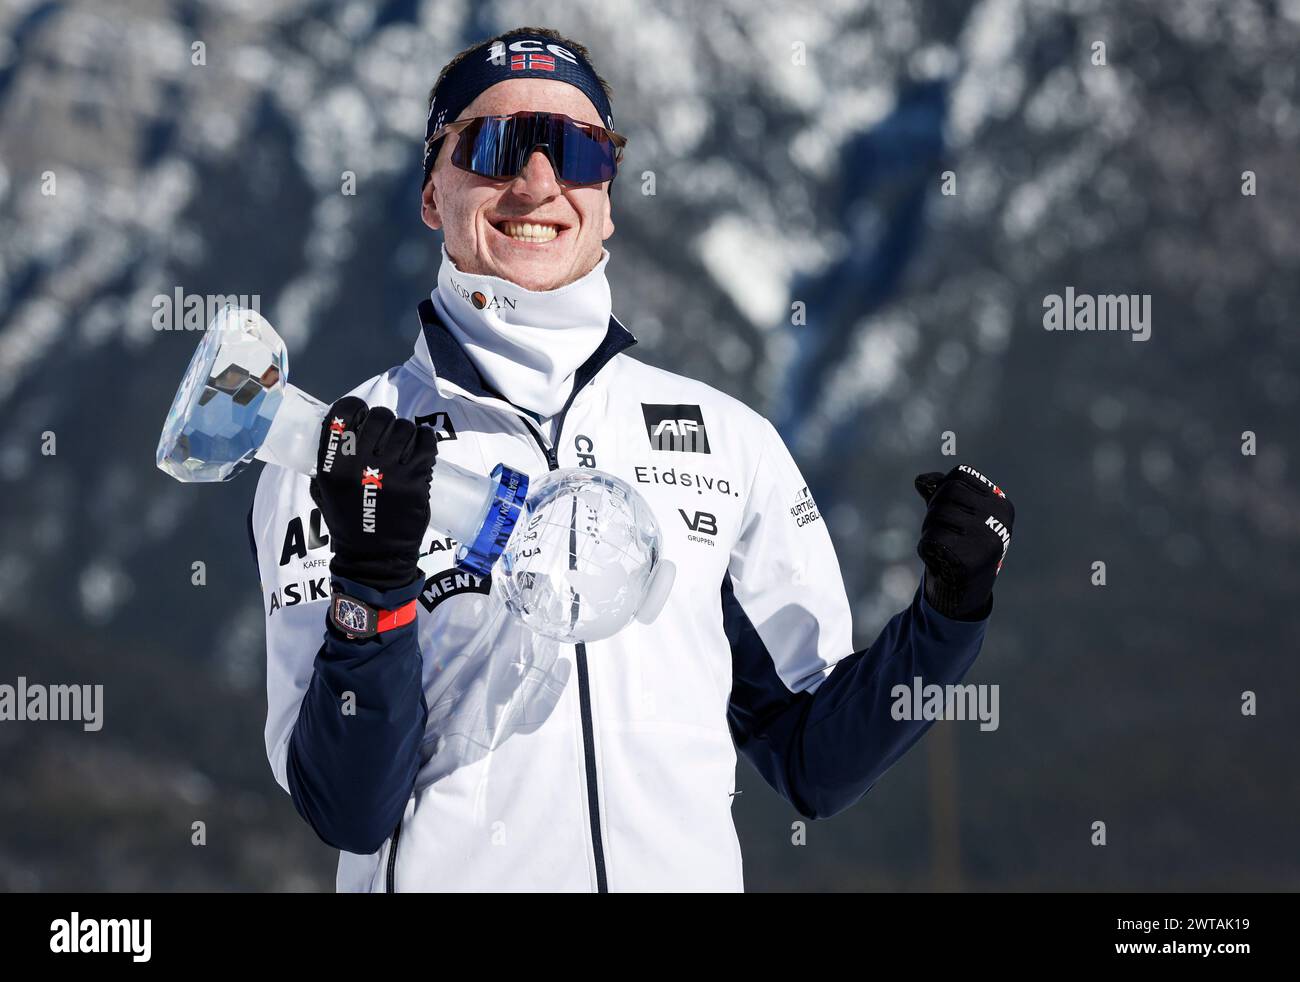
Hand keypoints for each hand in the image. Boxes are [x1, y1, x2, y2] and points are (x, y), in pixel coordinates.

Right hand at [309, 397, 438, 591]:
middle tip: (387, 436)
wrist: (375, 557)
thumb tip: (344, 429)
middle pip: (378, 415)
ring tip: (405, 447)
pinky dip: (426, 439)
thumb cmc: (349, 523)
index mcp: (332, 464)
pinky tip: (422, 445)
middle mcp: (358, 463)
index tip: (363, 418)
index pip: (344, 412)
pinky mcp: (415, 479)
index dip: (356, 409)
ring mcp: (389, 471)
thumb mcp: (325, 491)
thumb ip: (329, 460)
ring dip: (406, 433)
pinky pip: (426, 442)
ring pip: (404, 427)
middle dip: (385, 422)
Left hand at [913, 464, 1013, 619]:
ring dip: (929, 529)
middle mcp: (1000, 519)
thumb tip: (921, 480)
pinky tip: (940, 560)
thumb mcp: (954, 513)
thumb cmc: (959, 544)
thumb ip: (939, 492)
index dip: (943, 489)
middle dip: (934, 510)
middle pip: (948, 492)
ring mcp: (987, 540)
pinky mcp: (970, 561)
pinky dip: (927, 548)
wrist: (964, 590)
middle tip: (943, 531)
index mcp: (1001, 504)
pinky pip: (931, 540)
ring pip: (937, 514)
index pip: (960, 475)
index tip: (950, 509)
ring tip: (944, 546)